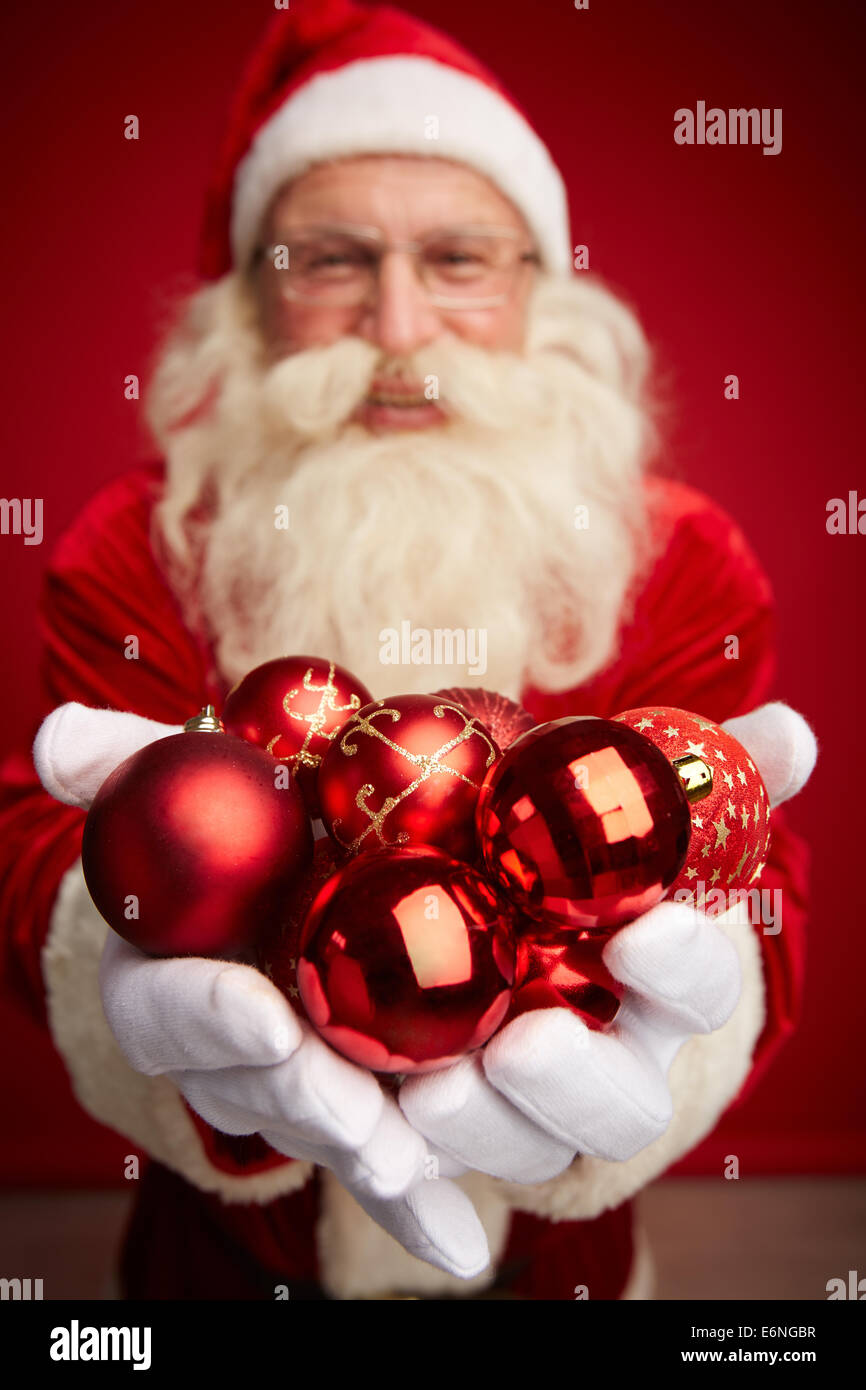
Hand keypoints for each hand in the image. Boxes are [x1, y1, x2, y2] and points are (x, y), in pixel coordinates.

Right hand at [35, 701, 491, 1279]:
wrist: (288, 854)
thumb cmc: (235, 810)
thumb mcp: (184, 773)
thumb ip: (126, 762)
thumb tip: (55, 738)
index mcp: (165, 976)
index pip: (163, 1009)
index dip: (204, 1015)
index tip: (261, 1017)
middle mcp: (222, 1046)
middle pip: (247, 1090)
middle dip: (296, 1102)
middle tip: (352, 1113)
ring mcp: (290, 1082)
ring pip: (316, 1129)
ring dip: (361, 1158)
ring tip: (408, 1169)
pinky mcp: (356, 1101)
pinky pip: (378, 1162)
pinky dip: (416, 1211)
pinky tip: (458, 1252)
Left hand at [399, 701, 816, 1182]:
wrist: (463, 895)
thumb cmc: (552, 849)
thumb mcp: (606, 802)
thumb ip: (687, 777)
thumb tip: (788, 733)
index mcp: (659, 985)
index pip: (700, 988)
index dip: (683, 968)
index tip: (644, 933)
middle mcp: (607, 1062)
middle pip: (623, 1106)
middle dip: (579, 1084)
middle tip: (526, 1045)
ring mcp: (527, 1111)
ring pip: (527, 1149)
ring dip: (487, 1129)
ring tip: (435, 1092)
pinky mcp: (449, 1130)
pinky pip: (434, 1172)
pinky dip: (414, 1169)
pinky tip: (384, 1133)